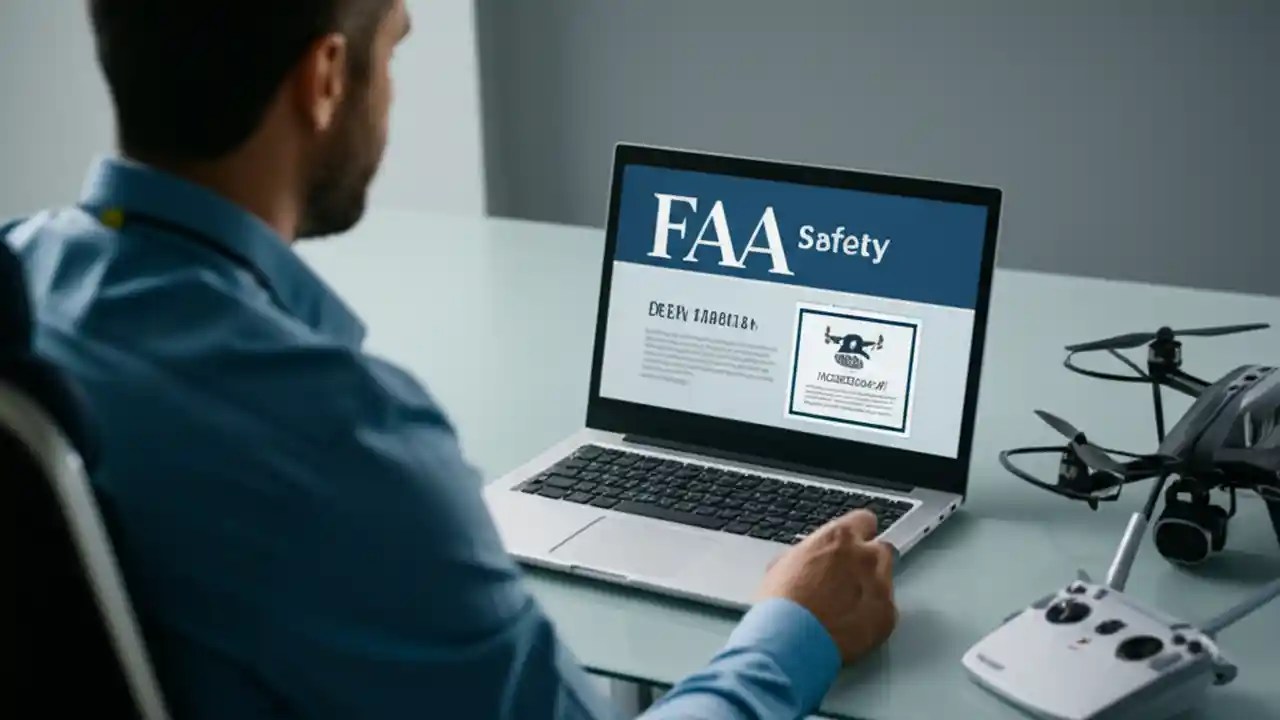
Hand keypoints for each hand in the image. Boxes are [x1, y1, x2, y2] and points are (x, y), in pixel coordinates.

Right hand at [755, 509, 896, 664]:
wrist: (790, 641)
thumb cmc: (780, 604)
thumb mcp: (783, 564)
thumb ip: (809, 554)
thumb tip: (810, 560)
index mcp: (839, 537)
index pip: (864, 520)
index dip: (858, 533)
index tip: (854, 544)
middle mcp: (865, 556)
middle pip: (881, 549)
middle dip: (868, 561)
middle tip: (849, 579)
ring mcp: (880, 586)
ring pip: (886, 579)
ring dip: (872, 588)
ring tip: (848, 607)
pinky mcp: (888, 615)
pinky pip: (887, 610)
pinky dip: (873, 616)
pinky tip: (852, 626)